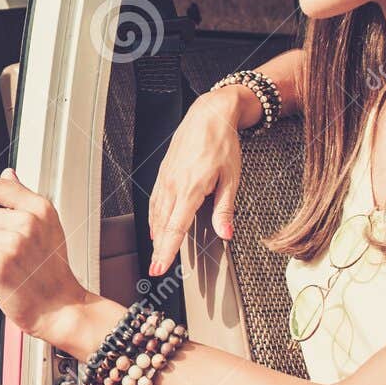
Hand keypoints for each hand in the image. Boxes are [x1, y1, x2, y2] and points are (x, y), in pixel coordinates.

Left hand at [0, 168, 90, 345]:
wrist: (61, 308)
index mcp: (42, 209)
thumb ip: (24, 199)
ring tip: (6, 267)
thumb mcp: (46, 227)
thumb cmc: (52, 271)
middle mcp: (29, 222)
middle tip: (10, 255)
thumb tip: (8, 173)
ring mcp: (14, 243)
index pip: (1, 186)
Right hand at [147, 87, 257, 275]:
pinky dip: (154, 216)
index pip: (175, 228)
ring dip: (155, 235)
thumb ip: (225, 209)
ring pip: (156, 213)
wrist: (209, 115)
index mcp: (191, 189)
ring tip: (156, 252)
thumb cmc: (222, 143)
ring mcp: (166, 179)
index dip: (166, 251)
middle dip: (158, 250)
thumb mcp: (231, 177)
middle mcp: (174, 185)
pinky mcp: (164, 173)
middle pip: (162, 225)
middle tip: (155, 269)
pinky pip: (155, 200)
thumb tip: (226, 233)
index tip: (160, 268)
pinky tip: (155, 225)